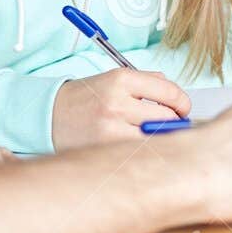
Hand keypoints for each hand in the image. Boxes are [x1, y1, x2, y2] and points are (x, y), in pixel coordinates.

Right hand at [51, 68, 190, 150]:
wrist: (48, 115)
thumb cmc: (87, 98)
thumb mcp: (114, 79)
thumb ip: (148, 83)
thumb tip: (178, 99)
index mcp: (121, 79)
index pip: (169, 91)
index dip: (183, 103)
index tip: (184, 109)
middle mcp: (116, 102)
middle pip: (166, 117)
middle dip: (175, 123)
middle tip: (174, 126)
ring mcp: (110, 129)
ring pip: (155, 138)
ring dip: (161, 139)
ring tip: (156, 138)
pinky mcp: (105, 149)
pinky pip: (138, 153)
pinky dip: (145, 152)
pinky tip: (140, 149)